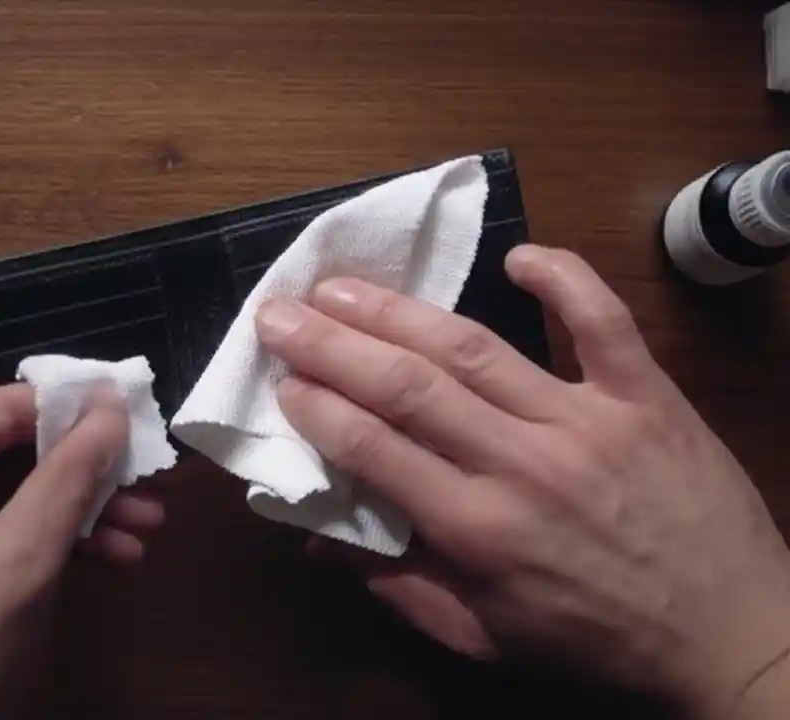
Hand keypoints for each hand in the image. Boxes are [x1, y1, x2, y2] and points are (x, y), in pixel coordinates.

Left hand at [0, 385, 164, 719]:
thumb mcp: (9, 584)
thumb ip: (60, 490)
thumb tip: (103, 406)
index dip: (48, 405)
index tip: (122, 419)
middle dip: (61, 469)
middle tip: (139, 489)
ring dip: (45, 518)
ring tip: (131, 544)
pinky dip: (2, 558)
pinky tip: (68, 579)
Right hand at [254, 245, 789, 718]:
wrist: (729, 633)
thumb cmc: (594, 639)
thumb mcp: (485, 636)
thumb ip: (400, 585)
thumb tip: (318, 538)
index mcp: (478, 530)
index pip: (374, 448)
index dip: (316, 408)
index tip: (278, 380)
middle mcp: (523, 465)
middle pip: (409, 387)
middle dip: (332, 345)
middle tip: (279, 312)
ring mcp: (587, 421)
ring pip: (477, 348)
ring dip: (399, 312)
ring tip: (342, 285)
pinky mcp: (645, 396)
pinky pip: (601, 323)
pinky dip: (562, 280)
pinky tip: (516, 256)